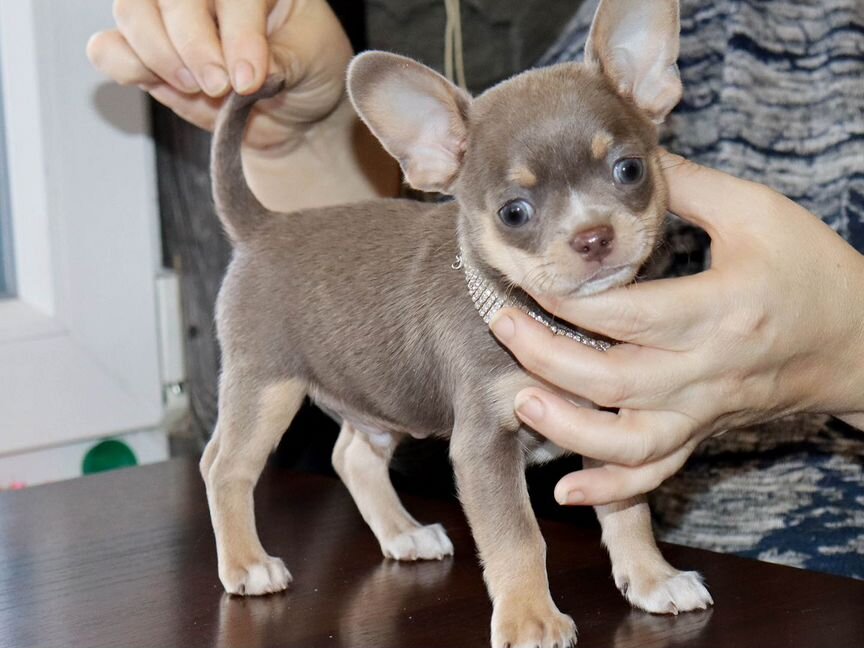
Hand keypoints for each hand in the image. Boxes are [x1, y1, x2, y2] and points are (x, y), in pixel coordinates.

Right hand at [86, 0, 352, 150]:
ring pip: (133, 10)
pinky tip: (156, 83)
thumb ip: (282, 60)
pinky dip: (124, 64)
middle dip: (191, 43)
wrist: (294, 115)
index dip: (237, 31)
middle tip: (217, 86)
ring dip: (158, 54)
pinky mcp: (147, 52)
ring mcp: (169, 15)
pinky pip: (110, 48)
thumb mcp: (313, 61)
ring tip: (197, 89)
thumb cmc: (308, 73)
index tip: (249, 78)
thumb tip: (245, 72)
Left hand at [490, 152, 863, 504]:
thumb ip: (687, 185)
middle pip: (612, 379)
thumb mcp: (757, 211)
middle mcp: (707, 370)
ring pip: (627, 441)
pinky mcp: (701, 429)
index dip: (567, 299)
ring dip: (567, 430)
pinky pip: (655, 473)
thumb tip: (627, 155)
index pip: (626, 313)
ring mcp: (703, 409)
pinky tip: (565, 490)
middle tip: (502, 325)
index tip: (527, 274)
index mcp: (720, 309)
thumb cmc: (810, 269)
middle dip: (545, 356)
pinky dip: (609, 489)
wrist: (860, 340)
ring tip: (519, 401)